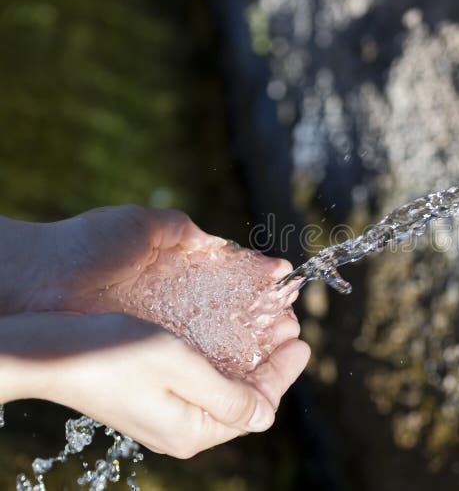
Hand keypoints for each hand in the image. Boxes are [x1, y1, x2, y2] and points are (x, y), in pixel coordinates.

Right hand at [0, 311, 309, 457]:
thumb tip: (266, 416)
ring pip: (225, 383)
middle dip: (269, 359)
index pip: (258, 407)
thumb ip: (229, 396)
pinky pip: (203, 378)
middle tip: (288, 323)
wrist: (52, 351)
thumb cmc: (116, 354)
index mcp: (195, 429)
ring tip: (266, 321)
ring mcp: (168, 412)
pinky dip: (223, 354)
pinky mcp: (154, 394)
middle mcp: (184, 427)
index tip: (302, 339)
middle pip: (244, 395)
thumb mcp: (183, 369)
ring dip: (248, 353)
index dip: (284, 373)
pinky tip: (228, 332)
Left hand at [3, 205, 299, 377]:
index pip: (228, 276)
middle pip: (233, 312)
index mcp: (175, 270)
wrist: (42, 278)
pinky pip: (203, 357)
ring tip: (287, 335)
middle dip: (267, 315)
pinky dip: (233, 357)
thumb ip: (184, 231)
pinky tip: (258, 354)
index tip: (285, 279)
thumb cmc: (87, 244)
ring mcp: (167, 329)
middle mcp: (176, 303)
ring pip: (224, 338)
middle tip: (291, 319)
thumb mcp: (142, 224)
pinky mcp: (157, 351)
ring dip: (258, 338)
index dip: (259, 280)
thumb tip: (218, 245)